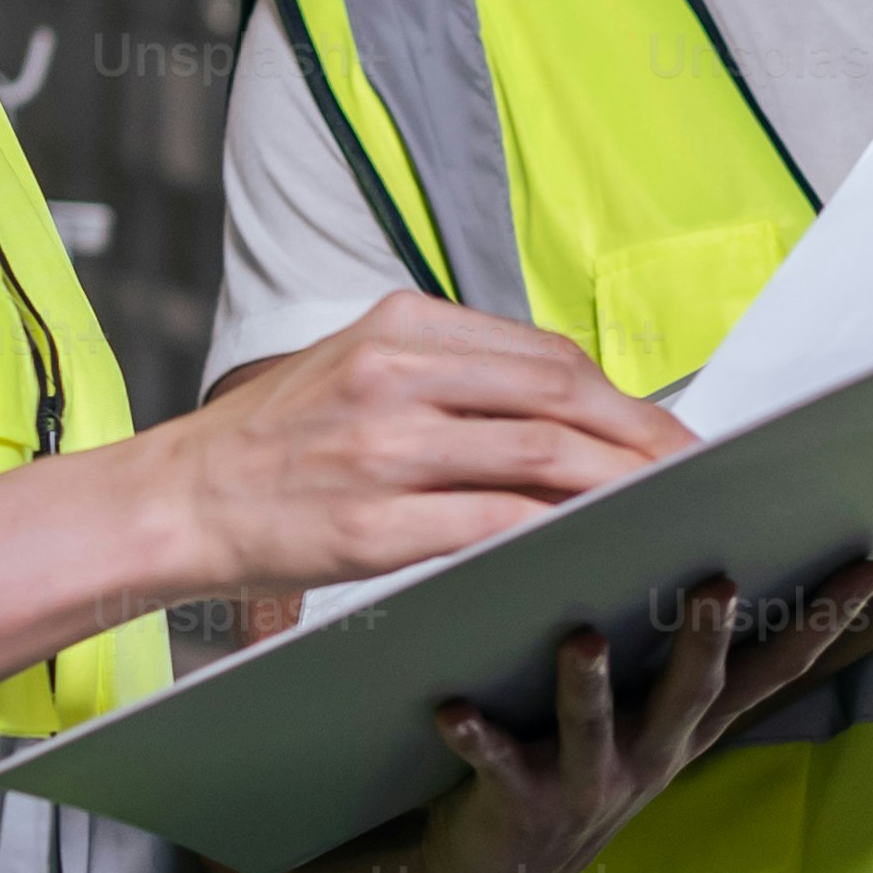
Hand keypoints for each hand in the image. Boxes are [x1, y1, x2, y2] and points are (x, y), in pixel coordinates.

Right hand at [166, 296, 685, 595]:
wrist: (176, 499)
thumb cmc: (275, 444)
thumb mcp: (358, 368)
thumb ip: (453, 375)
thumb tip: (564, 409)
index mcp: (402, 324)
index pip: (545, 354)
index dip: (623, 397)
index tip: (669, 431)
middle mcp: (397, 372)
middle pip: (560, 396)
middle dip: (643, 438)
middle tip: (696, 472)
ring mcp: (384, 446)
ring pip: (541, 455)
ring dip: (619, 486)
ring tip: (664, 510)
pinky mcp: (372, 521)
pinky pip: (495, 522)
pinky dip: (557, 532)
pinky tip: (593, 547)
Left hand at [361, 559, 872, 872]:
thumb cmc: (573, 764)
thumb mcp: (643, 717)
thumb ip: (675, 654)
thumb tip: (714, 553)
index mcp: (686, 724)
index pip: (770, 669)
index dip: (822, 623)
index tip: (868, 567)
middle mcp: (650, 754)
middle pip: (691, 694)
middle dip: (706, 641)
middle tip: (718, 585)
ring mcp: (589, 784)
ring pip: (594, 729)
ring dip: (588, 686)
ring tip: (582, 640)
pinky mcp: (521, 805)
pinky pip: (497, 766)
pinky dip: (478, 737)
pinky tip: (454, 711)